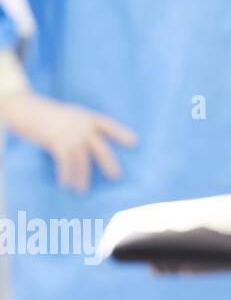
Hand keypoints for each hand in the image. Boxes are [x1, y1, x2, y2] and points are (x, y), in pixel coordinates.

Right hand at [0, 92, 137, 192]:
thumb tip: (89, 142)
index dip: (121, 133)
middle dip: (109, 163)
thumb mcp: (69, 114)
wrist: (27, 109)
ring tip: (82, 191)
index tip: (134, 142)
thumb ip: (81, 126)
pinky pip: (66, 162)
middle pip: (101, 147)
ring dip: (82, 177)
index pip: (108, 125)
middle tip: (116, 177)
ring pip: (83, 160)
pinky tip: (65, 184)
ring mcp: (71, 134)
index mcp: (87, 117)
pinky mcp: (58, 142)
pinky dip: (66, 174)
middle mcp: (83, 126)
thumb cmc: (47, 114)